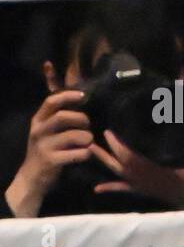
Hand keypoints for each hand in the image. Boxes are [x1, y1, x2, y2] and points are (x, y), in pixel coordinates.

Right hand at [5, 62, 92, 217]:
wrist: (33, 177)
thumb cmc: (46, 148)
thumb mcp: (46, 127)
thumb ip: (55, 108)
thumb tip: (51, 70)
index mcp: (38, 119)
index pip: (51, 101)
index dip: (69, 96)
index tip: (83, 95)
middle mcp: (39, 130)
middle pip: (65, 117)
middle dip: (83, 120)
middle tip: (88, 126)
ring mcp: (44, 146)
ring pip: (76, 135)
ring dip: (88, 138)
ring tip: (87, 142)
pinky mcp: (52, 160)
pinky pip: (79, 153)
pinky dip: (87, 153)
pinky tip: (85, 154)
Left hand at [90, 130, 183, 208]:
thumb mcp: (181, 147)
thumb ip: (170, 132)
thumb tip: (166, 114)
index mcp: (139, 157)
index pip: (120, 143)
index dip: (115, 133)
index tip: (113, 122)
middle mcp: (132, 168)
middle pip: (114, 153)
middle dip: (108, 141)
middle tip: (103, 130)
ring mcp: (133, 180)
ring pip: (112, 167)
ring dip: (101, 158)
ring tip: (89, 149)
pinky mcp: (138, 190)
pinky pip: (120, 188)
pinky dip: (108, 188)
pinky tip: (96, 189)